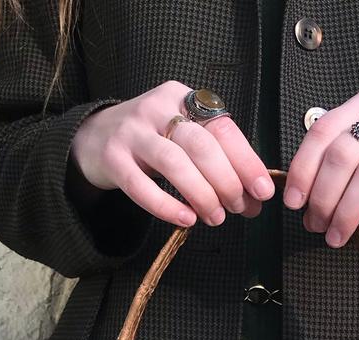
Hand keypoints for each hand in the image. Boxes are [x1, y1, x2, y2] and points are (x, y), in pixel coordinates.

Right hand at [70, 80, 275, 226]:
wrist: (94, 138)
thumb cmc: (152, 142)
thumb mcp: (185, 138)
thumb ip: (219, 162)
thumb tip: (255, 198)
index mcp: (183, 99)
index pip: (222, 129)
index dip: (246, 162)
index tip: (263, 191)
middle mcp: (158, 109)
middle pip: (201, 146)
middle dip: (227, 182)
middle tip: (237, 208)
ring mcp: (132, 132)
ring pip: (174, 163)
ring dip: (201, 195)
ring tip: (215, 218)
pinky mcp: (112, 158)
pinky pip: (141, 185)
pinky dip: (166, 206)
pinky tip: (185, 220)